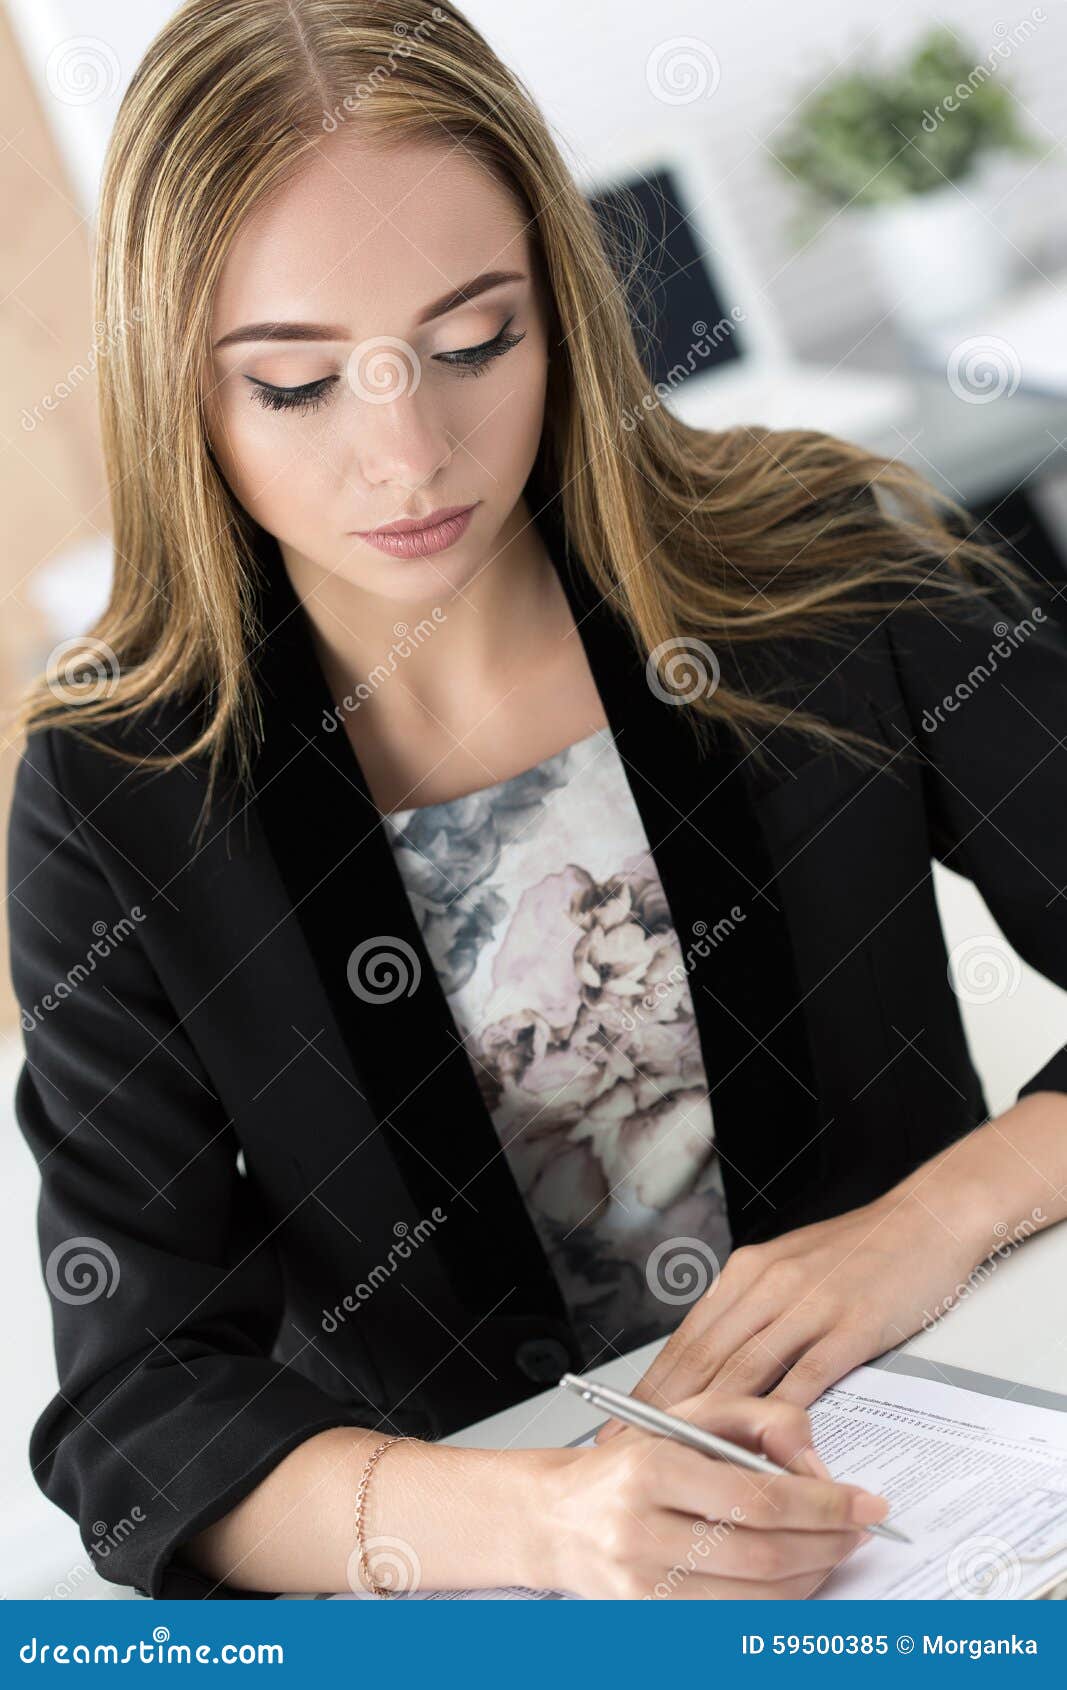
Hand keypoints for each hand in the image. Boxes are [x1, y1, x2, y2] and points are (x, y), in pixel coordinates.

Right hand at [536, 1390, 886, 1598]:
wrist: (559, 1517)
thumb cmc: (629, 1462)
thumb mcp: (689, 1415)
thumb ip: (760, 1420)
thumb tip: (817, 1465)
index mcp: (650, 1470)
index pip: (758, 1500)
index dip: (824, 1506)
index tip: (865, 1503)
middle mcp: (641, 1534)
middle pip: (764, 1557)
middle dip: (828, 1545)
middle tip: (860, 1530)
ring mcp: (644, 1589)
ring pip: (756, 1602)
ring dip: (812, 1579)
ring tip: (832, 1552)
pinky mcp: (652, 1622)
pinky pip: (734, 1623)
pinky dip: (777, 1605)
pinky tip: (795, 1577)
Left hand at [597, 1184, 985, 1432]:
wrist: (926, 1220)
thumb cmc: (862, 1252)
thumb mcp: (792, 1268)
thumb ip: (754, 1309)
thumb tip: (715, 1360)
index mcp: (748, 1272)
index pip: (686, 1338)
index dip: (650, 1386)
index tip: (621, 1421)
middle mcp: (768, 1284)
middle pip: (702, 1357)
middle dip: (661, 1411)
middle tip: (630, 1452)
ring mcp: (808, 1305)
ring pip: (743, 1370)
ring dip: (707, 1422)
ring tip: (677, 1462)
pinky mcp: (850, 1327)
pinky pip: (805, 1379)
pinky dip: (779, 1421)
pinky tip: (761, 1452)